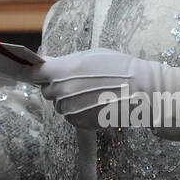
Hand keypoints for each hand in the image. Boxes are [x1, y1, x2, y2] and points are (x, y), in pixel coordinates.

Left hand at [32, 48, 179, 158]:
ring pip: (59, 104)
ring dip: (67, 98)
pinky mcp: (80, 123)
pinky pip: (70, 116)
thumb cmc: (120, 67)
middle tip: (76, 79)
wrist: (144, 92)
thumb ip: (66, 61)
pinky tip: (95, 102)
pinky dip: (77, 110)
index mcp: (64, 70)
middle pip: (47, 90)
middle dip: (56, 85)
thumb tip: (47, 63)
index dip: (36, 71)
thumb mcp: (92, 55)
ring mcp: (71, 110)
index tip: (35, 70)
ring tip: (90, 91)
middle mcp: (63, 91)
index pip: (36, 72)